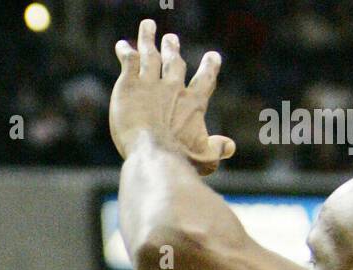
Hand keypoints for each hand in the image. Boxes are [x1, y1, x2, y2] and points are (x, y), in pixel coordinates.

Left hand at [111, 20, 235, 175]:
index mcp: (193, 104)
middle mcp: (173, 88)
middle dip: (173, 50)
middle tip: (172, 39)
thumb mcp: (205, 159)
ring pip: (150, 54)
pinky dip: (125, 51)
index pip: (205, 80)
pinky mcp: (129, 84)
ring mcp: (151, 83)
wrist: (154, 153)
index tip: (213, 56)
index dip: (209, 68)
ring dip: (149, 39)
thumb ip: (217, 150)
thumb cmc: (181, 160)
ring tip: (148, 26)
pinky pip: (129, 61)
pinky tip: (121, 46)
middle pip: (174, 63)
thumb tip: (230, 147)